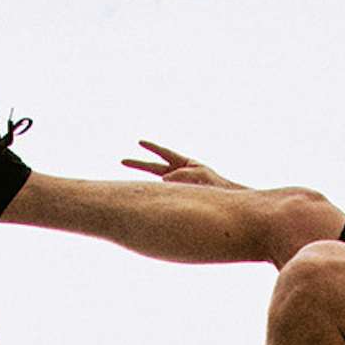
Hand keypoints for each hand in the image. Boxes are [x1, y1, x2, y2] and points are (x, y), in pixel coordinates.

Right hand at [120, 140, 239, 189]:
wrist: (222, 199)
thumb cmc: (214, 184)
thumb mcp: (201, 174)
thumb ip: (183, 174)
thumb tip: (164, 181)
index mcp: (183, 163)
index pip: (164, 153)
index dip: (151, 147)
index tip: (139, 141)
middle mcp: (176, 174)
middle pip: (153, 167)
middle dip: (137, 164)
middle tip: (121, 160)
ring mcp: (174, 187)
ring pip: (158, 186)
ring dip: (156, 189)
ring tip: (153, 191)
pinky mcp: (175, 198)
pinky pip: (167, 197)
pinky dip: (166, 198)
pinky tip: (172, 202)